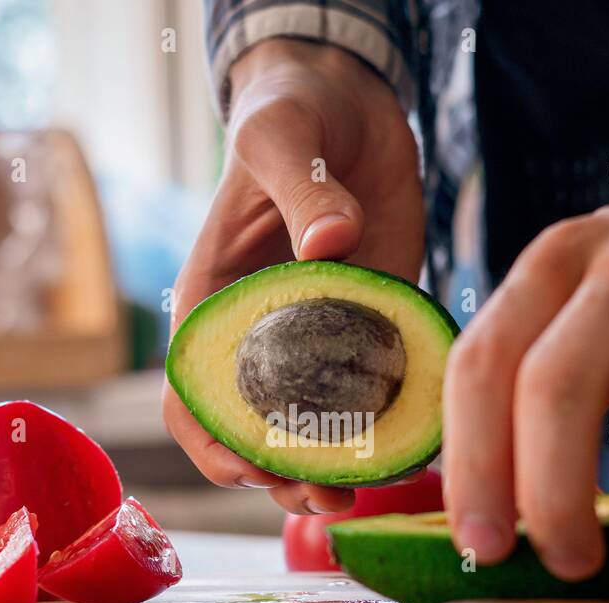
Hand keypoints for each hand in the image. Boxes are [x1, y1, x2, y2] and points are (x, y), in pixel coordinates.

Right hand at [163, 39, 422, 513]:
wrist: (350, 99)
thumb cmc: (291, 113)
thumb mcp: (284, 136)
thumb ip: (302, 187)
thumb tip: (331, 242)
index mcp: (216, 304)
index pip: (193, 396)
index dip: (214, 442)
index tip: (255, 468)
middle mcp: (263, 335)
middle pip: (254, 434)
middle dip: (283, 476)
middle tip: (331, 497)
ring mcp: (321, 339)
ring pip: (314, 430)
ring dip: (333, 470)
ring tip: (365, 492)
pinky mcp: (374, 328)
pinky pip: (376, 393)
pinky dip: (388, 427)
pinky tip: (416, 448)